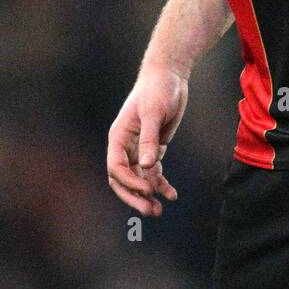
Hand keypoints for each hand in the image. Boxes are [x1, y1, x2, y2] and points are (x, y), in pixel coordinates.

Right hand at [107, 64, 187, 216]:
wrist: (169, 76)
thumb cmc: (157, 89)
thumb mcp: (153, 112)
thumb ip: (149, 139)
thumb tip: (147, 166)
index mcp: (119, 137)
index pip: (116, 168)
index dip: (130, 183)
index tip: (148, 189)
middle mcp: (126, 146)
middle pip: (124, 179)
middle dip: (135, 196)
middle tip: (151, 211)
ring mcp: (139, 148)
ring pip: (139, 179)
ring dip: (148, 195)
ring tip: (159, 210)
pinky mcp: (154, 148)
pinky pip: (153, 172)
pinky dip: (161, 184)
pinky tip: (171, 194)